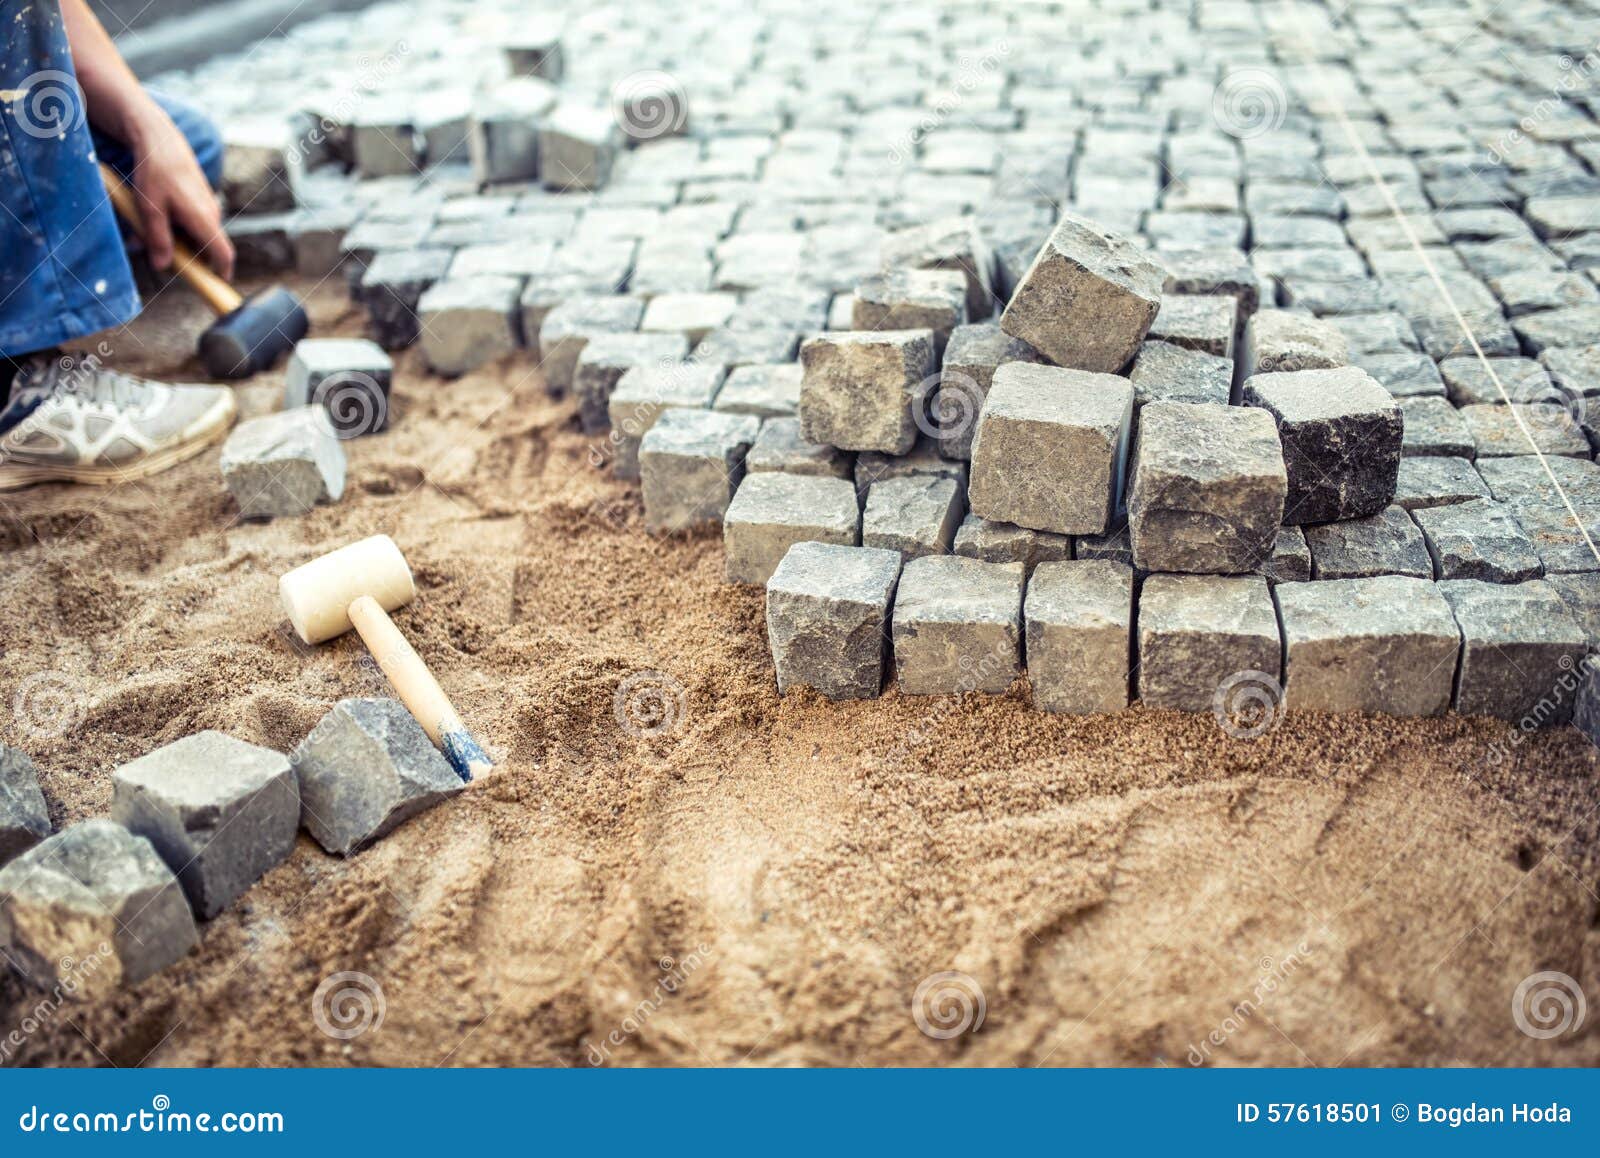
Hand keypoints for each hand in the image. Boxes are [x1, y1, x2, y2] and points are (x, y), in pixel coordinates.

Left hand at [126, 101, 234, 280]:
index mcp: (203, 219)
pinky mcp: (197, 197)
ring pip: (194, 233)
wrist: (158, 138)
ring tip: (144, 230)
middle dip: (184, 256)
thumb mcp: (149, 207)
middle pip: (204, 248)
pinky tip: (151, 215)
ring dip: (174, 239)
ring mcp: (205, 205)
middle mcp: (210, 214)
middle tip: (157, 254)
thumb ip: (157, 239)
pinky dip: (173, 224)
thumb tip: (163, 266)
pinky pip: (189, 220)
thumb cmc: (154, 171)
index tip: (216, 285)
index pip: (223, 254)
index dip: (222, 273)